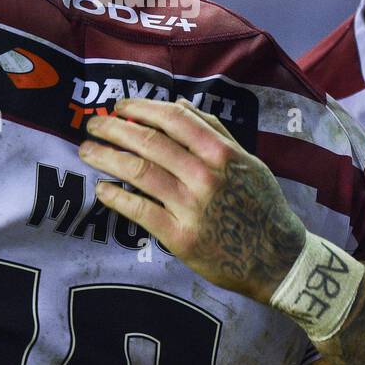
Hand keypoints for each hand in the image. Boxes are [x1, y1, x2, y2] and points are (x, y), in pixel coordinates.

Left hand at [78, 98, 306, 303]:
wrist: (277, 259)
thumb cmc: (261, 206)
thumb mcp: (248, 161)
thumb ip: (215, 131)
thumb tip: (180, 105)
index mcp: (222, 153)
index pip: (174, 119)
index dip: (142, 108)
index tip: (121, 107)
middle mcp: (206, 176)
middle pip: (150, 142)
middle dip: (114, 129)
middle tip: (93, 123)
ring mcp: (192, 207)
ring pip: (139, 173)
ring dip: (106, 157)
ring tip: (87, 150)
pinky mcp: (181, 238)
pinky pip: (140, 211)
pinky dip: (116, 198)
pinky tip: (102, 189)